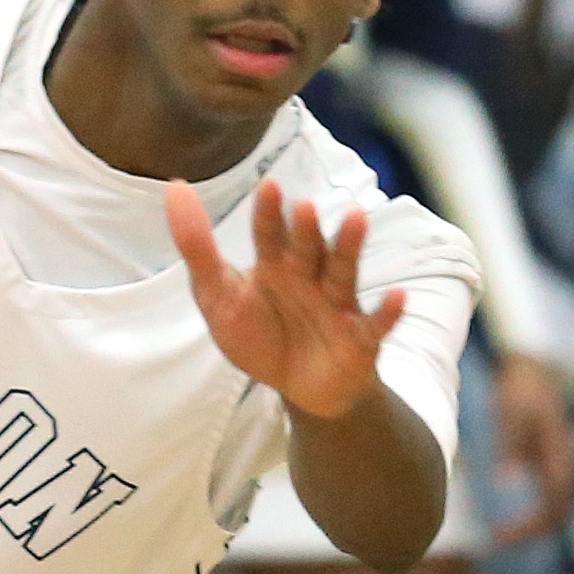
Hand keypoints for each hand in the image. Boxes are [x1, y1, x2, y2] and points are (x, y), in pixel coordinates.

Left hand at [167, 179, 404, 420]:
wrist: (299, 387)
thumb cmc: (261, 334)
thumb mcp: (218, 296)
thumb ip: (197, 247)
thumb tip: (175, 187)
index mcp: (275, 265)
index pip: (269, 235)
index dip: (268, 214)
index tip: (269, 186)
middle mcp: (309, 277)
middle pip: (308, 249)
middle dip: (305, 230)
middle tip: (302, 207)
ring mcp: (337, 305)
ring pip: (343, 272)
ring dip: (349, 248)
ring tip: (357, 218)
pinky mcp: (360, 337)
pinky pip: (376, 324)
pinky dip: (388, 313)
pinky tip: (399, 297)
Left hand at [491, 353, 573, 546]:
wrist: (531, 368)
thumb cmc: (519, 390)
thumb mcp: (509, 416)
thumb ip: (510, 448)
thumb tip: (505, 483)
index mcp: (559, 457)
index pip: (553, 508)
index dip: (530, 529)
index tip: (501, 537)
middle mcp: (566, 465)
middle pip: (559, 514)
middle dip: (532, 533)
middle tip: (499, 541)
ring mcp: (562, 464)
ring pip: (558, 507)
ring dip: (535, 525)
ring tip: (504, 534)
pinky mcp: (553, 461)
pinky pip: (552, 496)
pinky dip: (537, 512)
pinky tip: (512, 516)